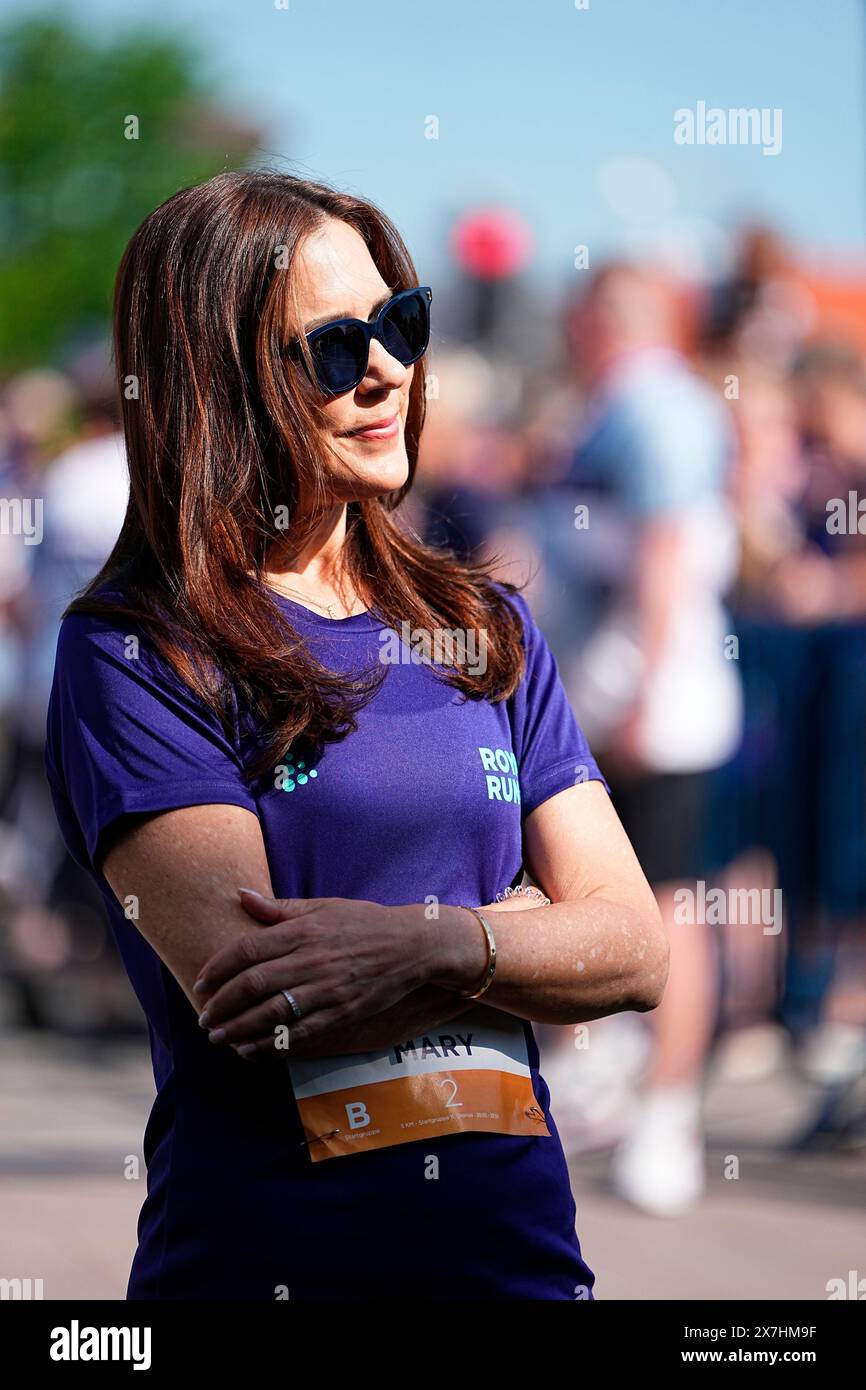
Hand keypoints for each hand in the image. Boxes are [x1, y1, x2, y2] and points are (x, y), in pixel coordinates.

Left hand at [193, 890, 438, 1057]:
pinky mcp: (342, 1013)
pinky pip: (300, 1033)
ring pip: (272, 1013)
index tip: (200, 982)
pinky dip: (271, 1045)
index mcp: (304, 930)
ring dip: (239, 1028)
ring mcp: (327, 989)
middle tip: (204, 1017)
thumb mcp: (323, 906)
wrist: (413, 945)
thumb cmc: (365, 922)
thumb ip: (279, 908)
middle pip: (254, 985)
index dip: (218, 968)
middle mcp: (312, 960)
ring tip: (218, 1037)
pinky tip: (251, 1050)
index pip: (248, 949)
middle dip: (222, 1004)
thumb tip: (240, 895)